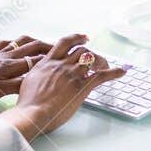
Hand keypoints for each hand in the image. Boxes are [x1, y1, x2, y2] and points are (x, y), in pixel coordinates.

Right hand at [7, 34, 125, 139]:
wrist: (32, 113)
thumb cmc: (28, 103)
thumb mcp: (29, 82)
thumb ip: (38, 75)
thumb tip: (42, 77)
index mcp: (47, 63)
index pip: (64, 43)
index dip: (76, 38)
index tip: (83, 37)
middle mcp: (61, 65)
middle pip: (81, 50)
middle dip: (91, 53)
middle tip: (97, 58)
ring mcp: (71, 74)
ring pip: (91, 59)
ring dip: (101, 61)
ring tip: (106, 66)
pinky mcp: (81, 86)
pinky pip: (101, 75)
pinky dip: (115, 72)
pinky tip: (122, 72)